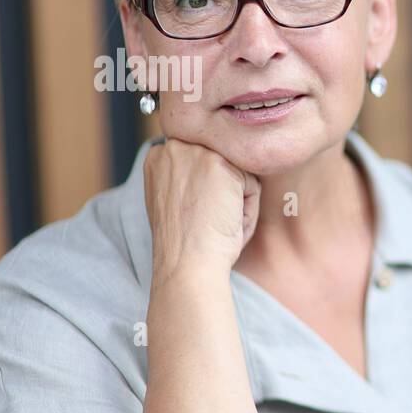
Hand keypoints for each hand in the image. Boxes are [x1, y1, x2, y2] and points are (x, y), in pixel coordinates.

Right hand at [143, 138, 260, 281]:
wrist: (187, 264)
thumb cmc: (185, 243)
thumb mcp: (175, 199)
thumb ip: (188, 176)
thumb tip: (218, 172)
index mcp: (159, 155)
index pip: (204, 164)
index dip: (209, 193)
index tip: (199, 216)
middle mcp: (173, 147)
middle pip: (224, 167)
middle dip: (225, 196)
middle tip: (208, 222)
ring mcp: (195, 153)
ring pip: (240, 175)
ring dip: (237, 203)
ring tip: (217, 224)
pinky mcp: (218, 164)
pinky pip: (252, 185)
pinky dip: (248, 210)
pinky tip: (227, 223)